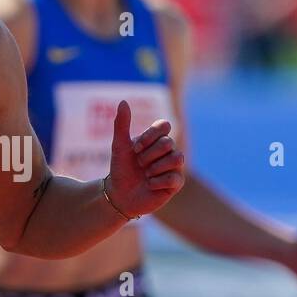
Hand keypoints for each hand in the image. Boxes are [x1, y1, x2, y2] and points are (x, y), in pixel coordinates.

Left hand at [104, 100, 184, 219]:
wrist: (119, 195)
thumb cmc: (120, 169)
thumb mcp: (119, 146)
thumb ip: (121, 124)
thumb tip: (123, 101)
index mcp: (156, 139)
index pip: (164, 125)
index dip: (150, 136)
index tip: (135, 148)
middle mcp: (168, 151)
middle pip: (168, 143)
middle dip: (149, 155)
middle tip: (139, 164)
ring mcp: (174, 167)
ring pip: (177, 158)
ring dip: (155, 168)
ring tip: (145, 174)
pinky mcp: (176, 183)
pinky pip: (175, 178)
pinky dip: (158, 182)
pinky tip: (149, 185)